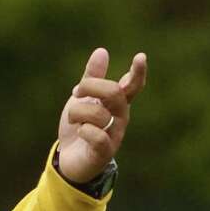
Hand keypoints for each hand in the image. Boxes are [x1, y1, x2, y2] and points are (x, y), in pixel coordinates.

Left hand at [56, 47, 147, 182]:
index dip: (138, 72)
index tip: (140, 57)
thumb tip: (102, 51)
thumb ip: (92, 77)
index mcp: (117, 103)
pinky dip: (84, 130)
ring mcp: (115, 135)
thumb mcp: (82, 99)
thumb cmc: (79, 126)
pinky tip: (79, 132)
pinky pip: (97, 136)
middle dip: (90, 87)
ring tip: (72, 120)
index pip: (133, 85)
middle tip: (76, 92)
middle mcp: (121, 118)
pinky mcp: (105, 152)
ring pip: (98, 113)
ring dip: (77, 112)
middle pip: (114, 93)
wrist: (69, 159)